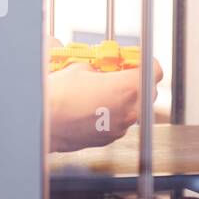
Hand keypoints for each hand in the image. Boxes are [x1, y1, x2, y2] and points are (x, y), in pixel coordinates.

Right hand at [47, 56, 163, 152]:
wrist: (43, 123)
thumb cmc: (58, 97)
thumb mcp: (78, 68)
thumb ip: (95, 64)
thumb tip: (93, 61)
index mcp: (127, 88)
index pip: (155, 71)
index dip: (146, 62)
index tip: (135, 60)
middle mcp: (129, 110)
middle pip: (147, 91)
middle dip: (135, 80)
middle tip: (118, 72)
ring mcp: (120, 127)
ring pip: (133, 108)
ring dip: (123, 98)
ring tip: (102, 90)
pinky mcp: (108, 138)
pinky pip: (119, 122)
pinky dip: (112, 113)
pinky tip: (94, 107)